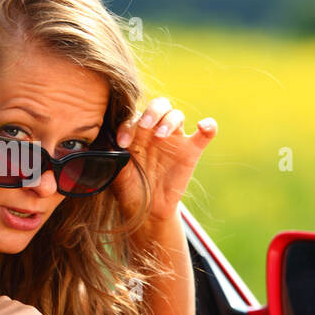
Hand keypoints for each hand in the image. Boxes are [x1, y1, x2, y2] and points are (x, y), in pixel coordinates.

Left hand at [112, 96, 217, 224]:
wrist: (148, 208)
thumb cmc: (130, 188)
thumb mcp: (118, 174)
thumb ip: (113, 157)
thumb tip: (106, 144)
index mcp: (136, 131)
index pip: (133, 117)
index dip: (127, 126)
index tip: (122, 143)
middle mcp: (155, 130)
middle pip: (158, 106)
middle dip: (151, 112)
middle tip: (145, 126)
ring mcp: (175, 139)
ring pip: (176, 115)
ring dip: (168, 121)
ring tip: (161, 136)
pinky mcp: (191, 150)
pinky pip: (206, 133)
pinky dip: (208, 126)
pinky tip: (203, 126)